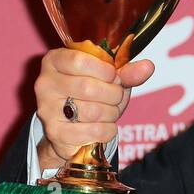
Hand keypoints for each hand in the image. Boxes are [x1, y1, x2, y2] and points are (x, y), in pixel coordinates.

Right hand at [34, 48, 154, 168]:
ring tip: (109, 111)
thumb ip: (127, 72)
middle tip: (115, 97)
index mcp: (55, 60)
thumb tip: (148, 67)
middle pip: (88, 87)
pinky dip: (108, 130)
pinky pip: (92, 132)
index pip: (81, 61)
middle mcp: (45, 83)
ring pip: (93, 111)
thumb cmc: (91, 95)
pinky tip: (105, 126)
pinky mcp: (55, 132)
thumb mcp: (109, 79)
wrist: (73, 127)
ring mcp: (47, 109)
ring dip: (111, 113)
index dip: (106, 71)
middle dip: (113, 94)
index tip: (114, 77)